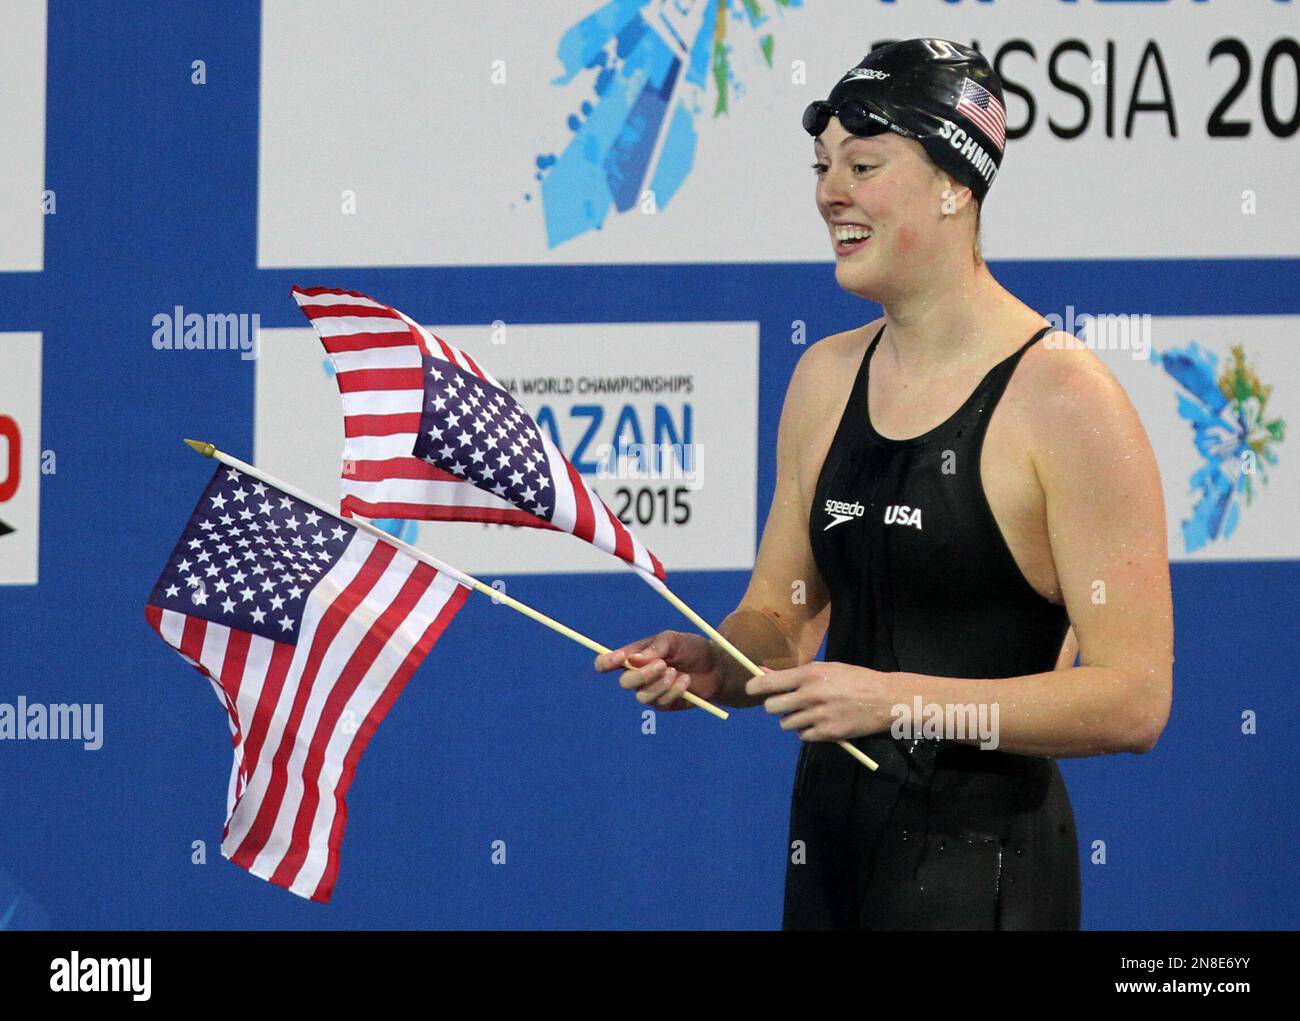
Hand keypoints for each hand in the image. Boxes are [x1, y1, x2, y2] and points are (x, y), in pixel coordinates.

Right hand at [593, 630, 723, 710]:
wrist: (716, 667)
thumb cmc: (691, 648)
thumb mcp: (673, 640)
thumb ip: (654, 648)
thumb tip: (633, 659)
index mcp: (634, 657)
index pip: (607, 663)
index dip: (606, 662)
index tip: (619, 658)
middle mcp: (638, 677)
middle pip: (624, 683)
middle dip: (642, 675)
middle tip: (662, 664)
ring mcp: (650, 692)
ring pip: (642, 696)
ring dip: (660, 684)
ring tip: (676, 672)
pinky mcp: (664, 705)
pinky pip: (661, 702)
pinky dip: (674, 690)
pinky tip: (686, 681)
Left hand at [745, 661, 896, 740]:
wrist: (885, 699)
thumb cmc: (854, 679)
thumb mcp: (826, 668)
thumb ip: (795, 674)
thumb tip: (764, 672)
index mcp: (810, 674)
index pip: (769, 682)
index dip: (754, 687)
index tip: (750, 689)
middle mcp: (811, 695)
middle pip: (772, 707)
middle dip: (775, 706)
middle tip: (786, 703)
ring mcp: (819, 716)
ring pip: (786, 724)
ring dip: (792, 720)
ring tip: (809, 712)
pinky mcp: (828, 733)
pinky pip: (802, 736)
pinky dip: (807, 731)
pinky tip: (819, 723)